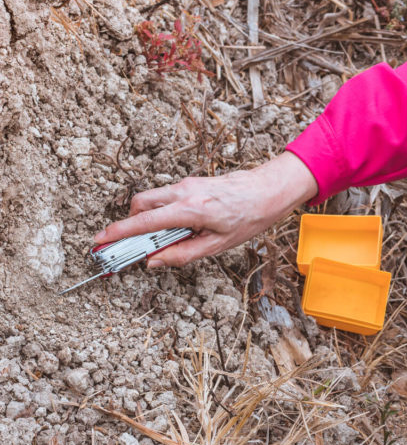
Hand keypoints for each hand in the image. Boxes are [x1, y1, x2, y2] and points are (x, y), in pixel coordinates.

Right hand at [94, 152, 317, 266]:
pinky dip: (163, 211)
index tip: (99, 240)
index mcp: (191, 210)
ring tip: (165, 238)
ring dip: (148, 217)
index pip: (144, 221)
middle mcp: (184, 192)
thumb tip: (154, 262)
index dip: (118, 232)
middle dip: (131, 224)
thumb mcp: (218, 245)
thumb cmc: (249, 217)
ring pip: (152, 198)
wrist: (269, 190)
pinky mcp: (192, 182)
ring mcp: (187, 184)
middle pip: (140, 204)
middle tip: (135, 244)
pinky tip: (181, 227)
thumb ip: (183, 254)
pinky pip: (167, 196)